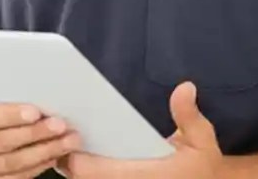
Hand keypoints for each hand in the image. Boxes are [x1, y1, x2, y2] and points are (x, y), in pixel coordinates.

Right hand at [0, 101, 82, 177]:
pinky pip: (17, 177)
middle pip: (3, 143)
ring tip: (69, 139)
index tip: (34, 110)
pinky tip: (55, 154)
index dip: (7, 115)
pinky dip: (38, 166)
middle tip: (61, 123)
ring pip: (14, 164)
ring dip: (45, 151)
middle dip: (35, 134)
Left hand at [58, 81, 225, 177]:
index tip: (67, 127)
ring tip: (57, 130)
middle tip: (55, 123)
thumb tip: (185, 88)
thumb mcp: (202, 141)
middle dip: (61, 151)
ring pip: (76, 178)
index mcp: (138, 176)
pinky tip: (70, 144)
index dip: (69, 152)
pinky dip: (73, 166)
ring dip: (65, 159)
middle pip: (74, 174)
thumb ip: (189, 117)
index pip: (87, 170)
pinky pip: (86, 177)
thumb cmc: (199, 166)